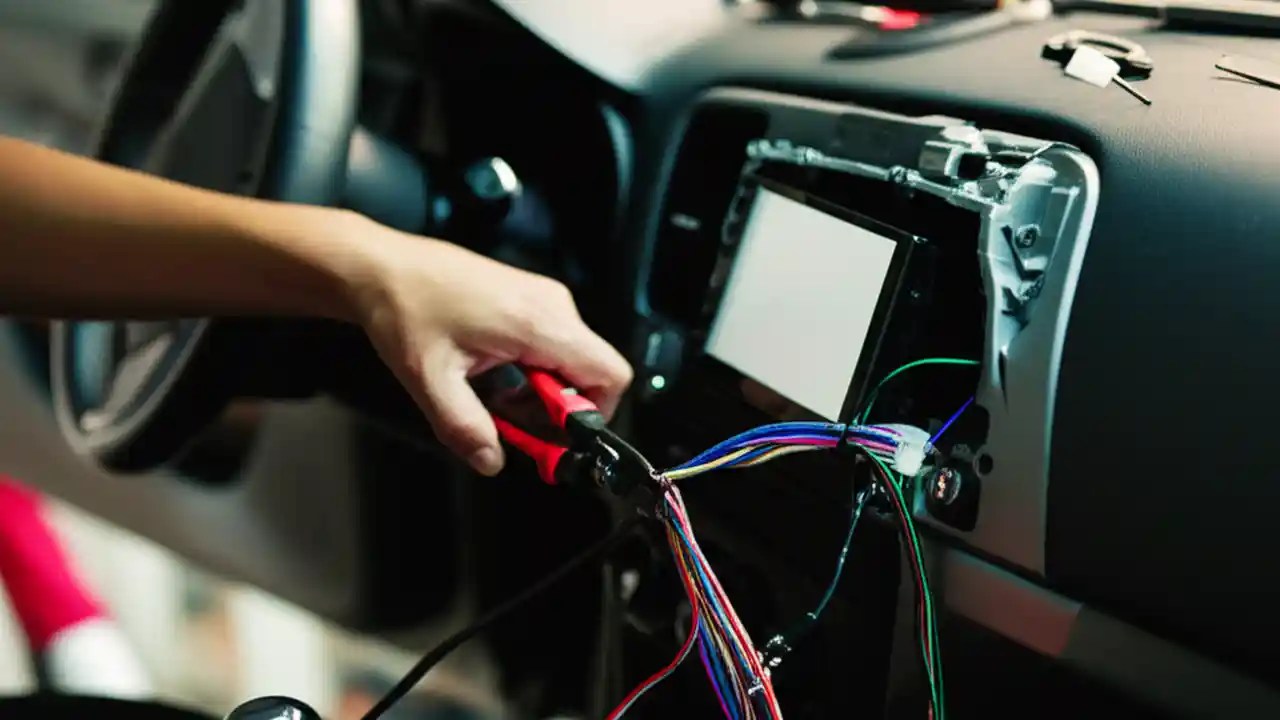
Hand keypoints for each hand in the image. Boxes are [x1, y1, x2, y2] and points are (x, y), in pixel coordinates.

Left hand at [343, 217, 632, 475]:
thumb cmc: (404, 307)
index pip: (609, 375)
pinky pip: (555, 345)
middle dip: (558, 411)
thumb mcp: (430, 379)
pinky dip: (534, 372)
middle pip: (591, 373)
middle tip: (513, 427)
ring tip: (496, 401)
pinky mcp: (531, 298)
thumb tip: (491, 462)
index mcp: (538, 322)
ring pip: (572, 362)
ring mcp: (544, 298)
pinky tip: (496, 379)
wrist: (382, 266)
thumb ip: (465, 427)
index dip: (591, 416)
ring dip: (542, 393)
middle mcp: (552, 305)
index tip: (553, 437)